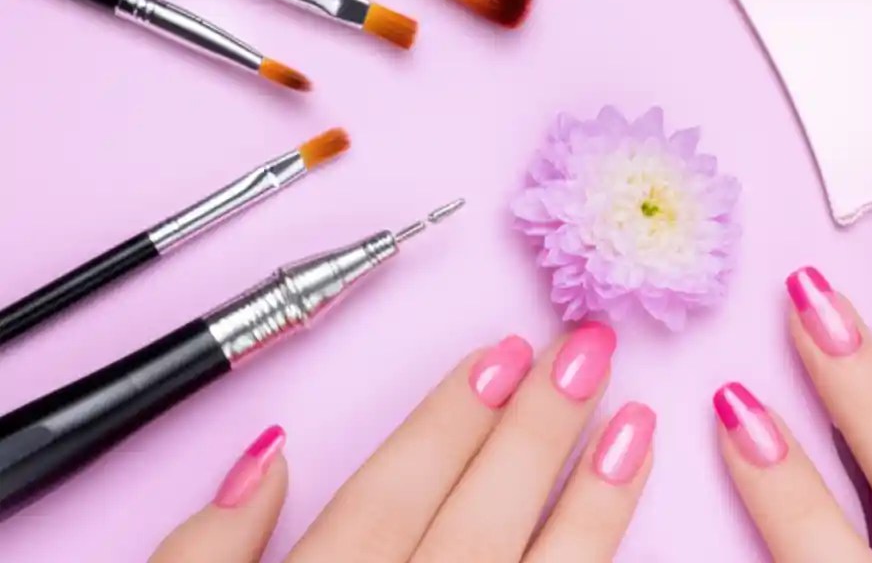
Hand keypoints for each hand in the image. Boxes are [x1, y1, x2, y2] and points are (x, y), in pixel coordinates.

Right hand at [150, 323, 653, 562]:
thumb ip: (209, 551)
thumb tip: (269, 458)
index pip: (395, 489)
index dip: (451, 416)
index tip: (500, 355)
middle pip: (480, 516)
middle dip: (537, 428)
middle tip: (586, 354)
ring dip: (596, 505)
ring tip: (636, 428)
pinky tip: (621, 544)